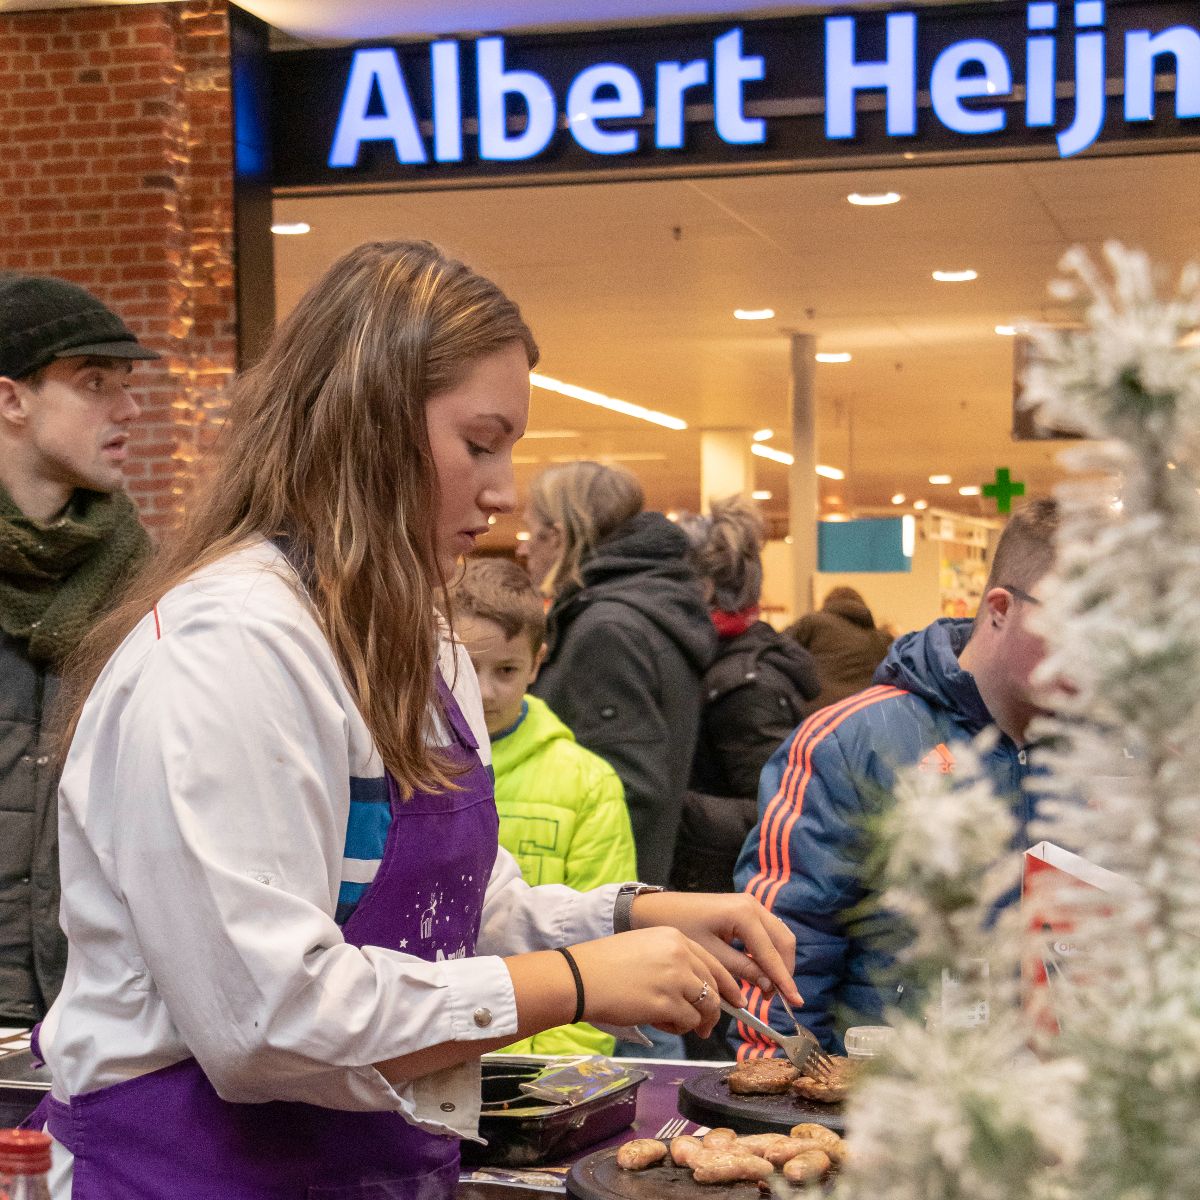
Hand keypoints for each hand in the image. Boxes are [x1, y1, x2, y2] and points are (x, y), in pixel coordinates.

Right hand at [567, 928, 729, 1036]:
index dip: (727, 986)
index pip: (714, 963)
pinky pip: (688, 1022)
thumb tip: (698, 990)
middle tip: (704, 1027)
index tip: (735, 1001)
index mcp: (675, 938)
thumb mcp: (645, 948)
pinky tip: (659, 1022)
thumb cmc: (606, 965)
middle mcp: (680, 954)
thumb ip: (674, 962)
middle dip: (714, 1011)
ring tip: (675, 1023)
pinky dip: (679, 1028)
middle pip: (714, 987)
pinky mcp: (666, 1003)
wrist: (581, 977)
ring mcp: (675, 978)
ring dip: (695, 1021)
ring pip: (706, 1006)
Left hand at [628, 892, 800, 1006]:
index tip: (795, 1002)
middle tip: (779, 998)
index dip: (784, 980)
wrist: (656, 909)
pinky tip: (759, 972)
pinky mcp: (744, 909)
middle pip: (783, 941)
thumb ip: (742, 970)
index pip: (771, 953)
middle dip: (784, 970)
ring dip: (777, 962)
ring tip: (767, 990)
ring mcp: (750, 905)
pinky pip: (766, 933)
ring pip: (778, 936)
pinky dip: (768, 953)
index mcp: (744, 914)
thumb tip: (769, 987)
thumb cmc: (679, 929)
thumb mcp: (710, 955)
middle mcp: (752, 905)